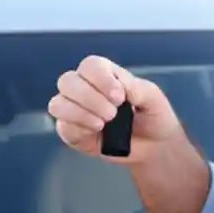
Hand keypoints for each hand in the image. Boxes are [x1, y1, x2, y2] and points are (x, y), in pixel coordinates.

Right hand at [48, 55, 181, 163]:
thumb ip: (137, 89)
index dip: (101, 79)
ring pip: (58, 104)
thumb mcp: (153, 98)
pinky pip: (62, 128)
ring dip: (80, 113)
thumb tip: (120, 87)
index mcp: (104, 74)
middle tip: (113, 113)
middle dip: (89, 97)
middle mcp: (85, 88)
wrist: (155, 146)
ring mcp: (76, 111)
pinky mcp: (72, 133)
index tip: (120, 97)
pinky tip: (96, 132)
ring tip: (103, 123)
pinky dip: (78, 129)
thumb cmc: (153, 116)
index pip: (89, 65)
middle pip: (67, 81)